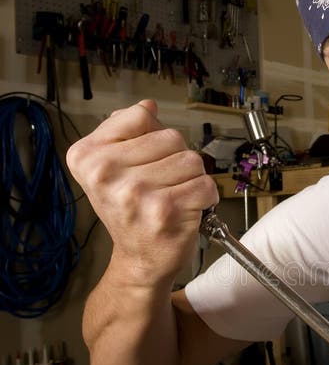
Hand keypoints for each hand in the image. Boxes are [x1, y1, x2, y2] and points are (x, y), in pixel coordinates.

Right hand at [67, 99, 217, 285]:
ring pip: (191, 160)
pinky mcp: (165, 210)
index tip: (144, 160)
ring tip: (173, 197)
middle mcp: (105, 173)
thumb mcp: (115, 167)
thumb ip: (128, 132)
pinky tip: (187, 209)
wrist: (139, 260)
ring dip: (191, 179)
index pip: (141, 115)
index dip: (153, 136)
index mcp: (87, 156)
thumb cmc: (130, 212)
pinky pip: (205, 184)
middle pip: (171, 137)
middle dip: (176, 159)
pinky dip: (205, 197)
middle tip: (161, 185)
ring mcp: (135, 192)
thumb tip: (148, 105)